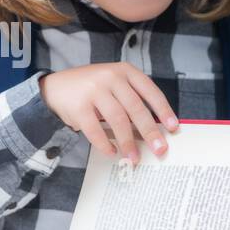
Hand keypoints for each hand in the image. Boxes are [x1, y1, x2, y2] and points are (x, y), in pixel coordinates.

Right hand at [38, 62, 178, 165]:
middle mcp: (111, 77)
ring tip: (133, 158)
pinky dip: (105, 144)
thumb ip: (131, 101)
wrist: (56, 86)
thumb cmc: (92, 89)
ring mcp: (93, 90)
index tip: (173, 128)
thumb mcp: (114, 85)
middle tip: (159, 150)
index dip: (163, 110)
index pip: (150, 91)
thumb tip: (152, 132)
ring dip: (128, 142)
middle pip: (136, 108)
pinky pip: (95, 130)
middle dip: (150, 132)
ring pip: (118, 120)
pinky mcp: (79, 106)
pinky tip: (112, 152)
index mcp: (125, 71)